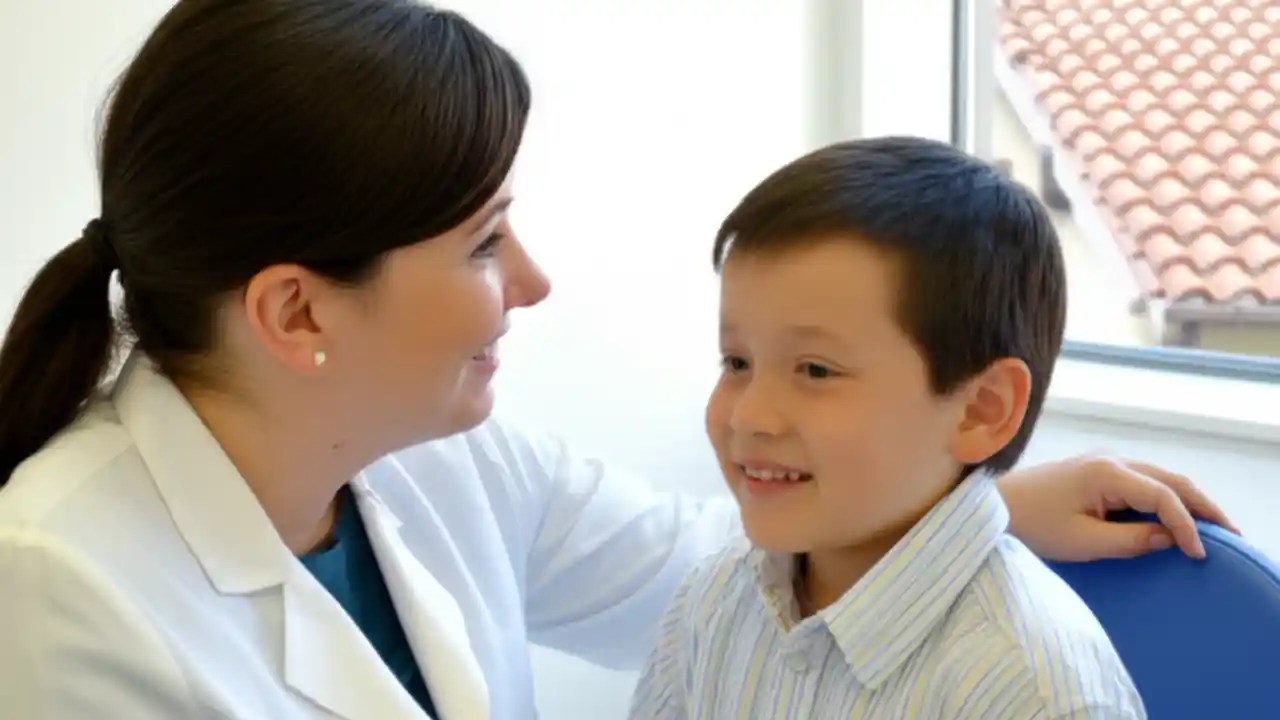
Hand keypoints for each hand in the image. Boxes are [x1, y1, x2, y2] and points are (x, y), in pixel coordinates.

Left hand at [997, 455, 1237, 561]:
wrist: (994, 506)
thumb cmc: (1031, 524)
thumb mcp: (1082, 541)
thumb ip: (1130, 541)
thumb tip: (1170, 538)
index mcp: (1107, 473)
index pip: (1163, 497)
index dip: (1187, 525)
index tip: (1199, 555)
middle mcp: (1110, 460)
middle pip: (1171, 479)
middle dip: (1203, 506)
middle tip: (1233, 534)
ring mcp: (1104, 462)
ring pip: (1160, 478)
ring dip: (1187, 500)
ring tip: (1213, 527)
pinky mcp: (1097, 471)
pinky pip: (1143, 481)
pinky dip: (1166, 498)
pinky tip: (1177, 517)